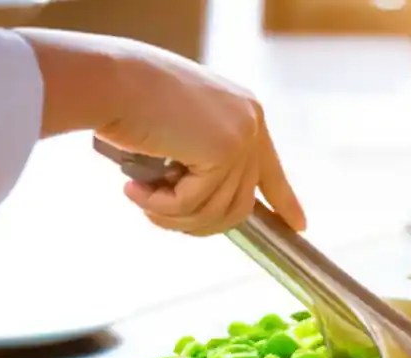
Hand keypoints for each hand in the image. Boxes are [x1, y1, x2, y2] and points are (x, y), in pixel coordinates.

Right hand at [17, 29, 304, 235]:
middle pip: (238, 204)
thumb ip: (201, 160)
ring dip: (172, 216)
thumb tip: (212, 208)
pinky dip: (161, 206)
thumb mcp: (177, 131)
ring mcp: (242, 136)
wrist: (111, 79)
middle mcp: (251, 123)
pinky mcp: (224, 152)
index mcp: (245, 113)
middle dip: (193, 221)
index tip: (299, 225)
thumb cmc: (130, 101)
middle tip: (153, 213)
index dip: (284, 201)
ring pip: (216, 212)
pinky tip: (134, 191)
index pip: (271, 169)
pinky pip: (193, 204)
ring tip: (139, 199)